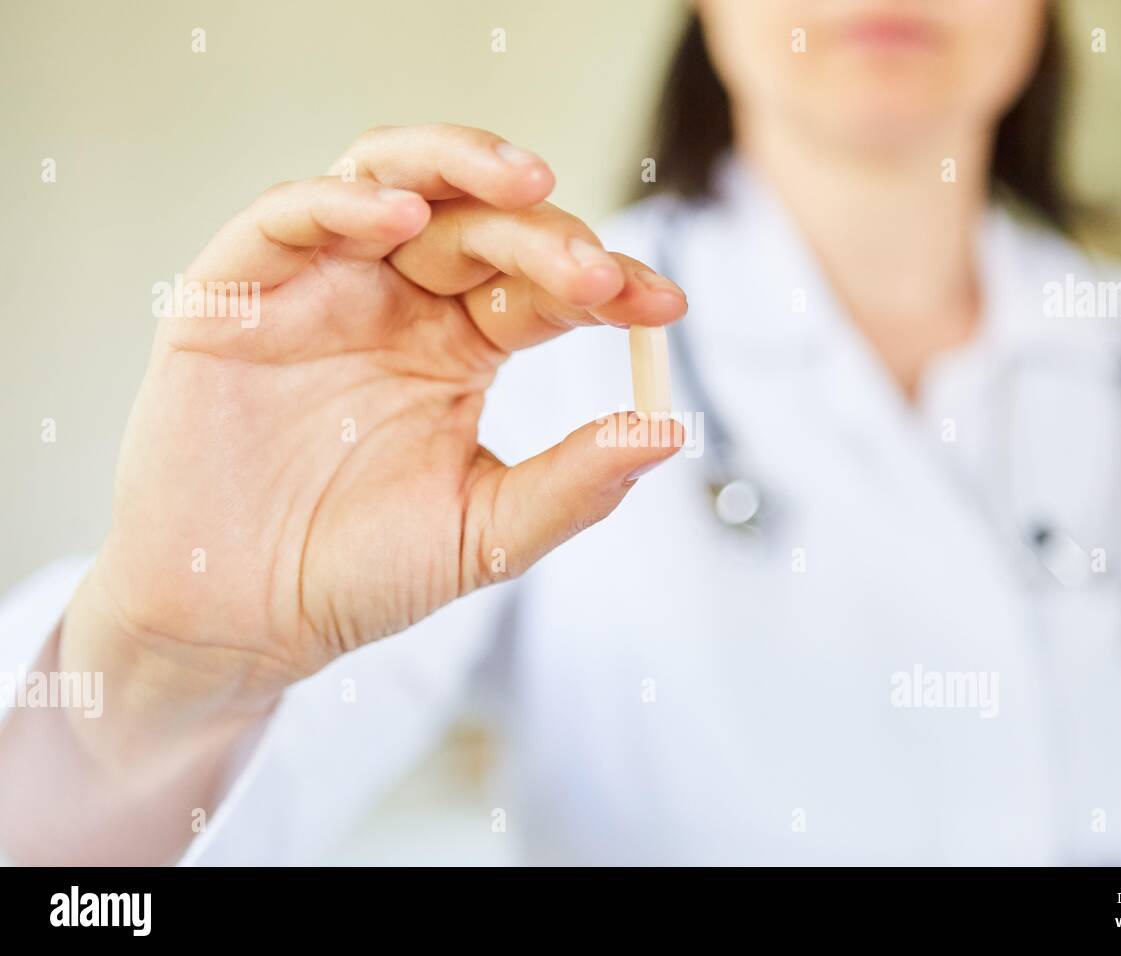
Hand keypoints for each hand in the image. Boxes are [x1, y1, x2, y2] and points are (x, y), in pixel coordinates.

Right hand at [66, 123, 685, 722]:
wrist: (243, 622)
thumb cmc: (361, 574)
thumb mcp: (488, 532)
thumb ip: (575, 483)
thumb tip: (673, 430)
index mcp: (460, 348)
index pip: (544, 288)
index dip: (606, 285)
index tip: (664, 304)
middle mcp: (397, 303)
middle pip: (481, 226)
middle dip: (548, 236)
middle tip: (598, 271)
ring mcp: (320, 289)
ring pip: (390, 180)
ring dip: (458, 165)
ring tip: (524, 182)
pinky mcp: (236, 294)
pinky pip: (286, 220)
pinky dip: (339, 205)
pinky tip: (400, 220)